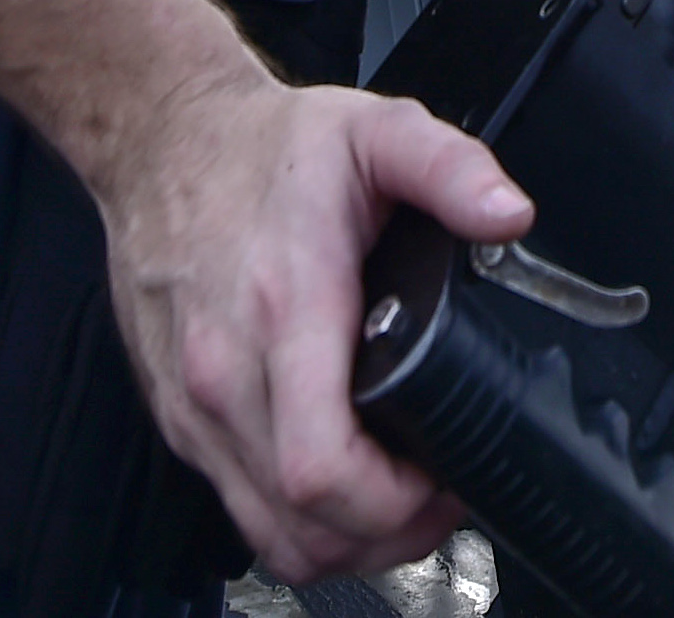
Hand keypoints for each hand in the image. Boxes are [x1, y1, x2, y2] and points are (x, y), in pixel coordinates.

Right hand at [100, 73, 535, 581]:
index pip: (321, 469)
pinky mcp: (180, 418)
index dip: (396, 504)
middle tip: (440, 496)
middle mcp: (226, 375)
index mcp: (284, 312)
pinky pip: (240, 509)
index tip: (444, 477)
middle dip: (389, 534)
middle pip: (303, 525)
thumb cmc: (266, 147)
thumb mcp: (376, 131)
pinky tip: (342, 485)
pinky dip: (297, 521)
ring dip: (344, 542)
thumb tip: (509, 213)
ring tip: (399, 501)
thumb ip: (451, 169)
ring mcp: (195, 407)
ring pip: (270, 536)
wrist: (164, 140)